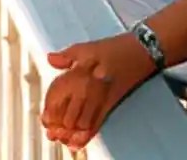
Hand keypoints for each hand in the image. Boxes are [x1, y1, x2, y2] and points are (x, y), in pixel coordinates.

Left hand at [39, 34, 156, 150]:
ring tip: (62, 135)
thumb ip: (67, 55)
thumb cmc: (116, 48)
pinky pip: (97, 124)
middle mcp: (89, 90)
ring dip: (69, 131)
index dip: (49, 109)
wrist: (141, 52)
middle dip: (57, 124)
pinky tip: (78, 139)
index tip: (45, 115)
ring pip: (80, 123)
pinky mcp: (111, 104)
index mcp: (80, 74)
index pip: (58, 97)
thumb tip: (51, 59)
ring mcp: (100, 99)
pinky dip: (85, 134)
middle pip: (67, 115)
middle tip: (52, 129)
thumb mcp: (88, 46)